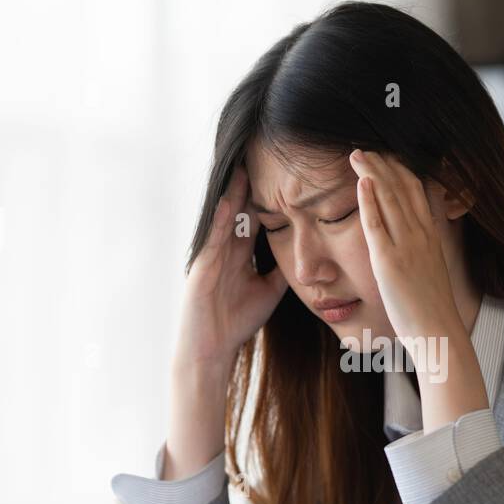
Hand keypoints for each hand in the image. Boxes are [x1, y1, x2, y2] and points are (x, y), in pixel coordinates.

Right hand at [162, 167, 286, 479]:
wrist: (210, 348)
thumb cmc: (235, 322)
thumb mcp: (268, 292)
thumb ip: (280, 271)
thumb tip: (302, 256)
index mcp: (239, 253)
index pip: (257, 216)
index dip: (270, 195)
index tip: (285, 173)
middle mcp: (224, 247)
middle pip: (241, 208)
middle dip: (253, 183)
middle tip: (264, 154)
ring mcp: (211, 253)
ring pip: (226, 215)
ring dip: (236, 190)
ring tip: (247, 162)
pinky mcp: (202, 264)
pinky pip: (214, 234)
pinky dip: (222, 215)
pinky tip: (231, 196)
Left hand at [349, 149, 464, 344]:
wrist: (438, 331)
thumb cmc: (431, 307)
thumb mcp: (431, 268)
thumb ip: (422, 247)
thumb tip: (416, 239)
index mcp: (430, 235)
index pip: (416, 190)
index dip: (400, 168)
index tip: (385, 154)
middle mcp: (420, 235)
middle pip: (403, 187)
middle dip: (384, 163)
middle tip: (365, 147)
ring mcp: (406, 246)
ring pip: (390, 198)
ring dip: (373, 172)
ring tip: (357, 154)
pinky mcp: (389, 262)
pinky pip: (377, 225)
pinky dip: (369, 201)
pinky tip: (363, 182)